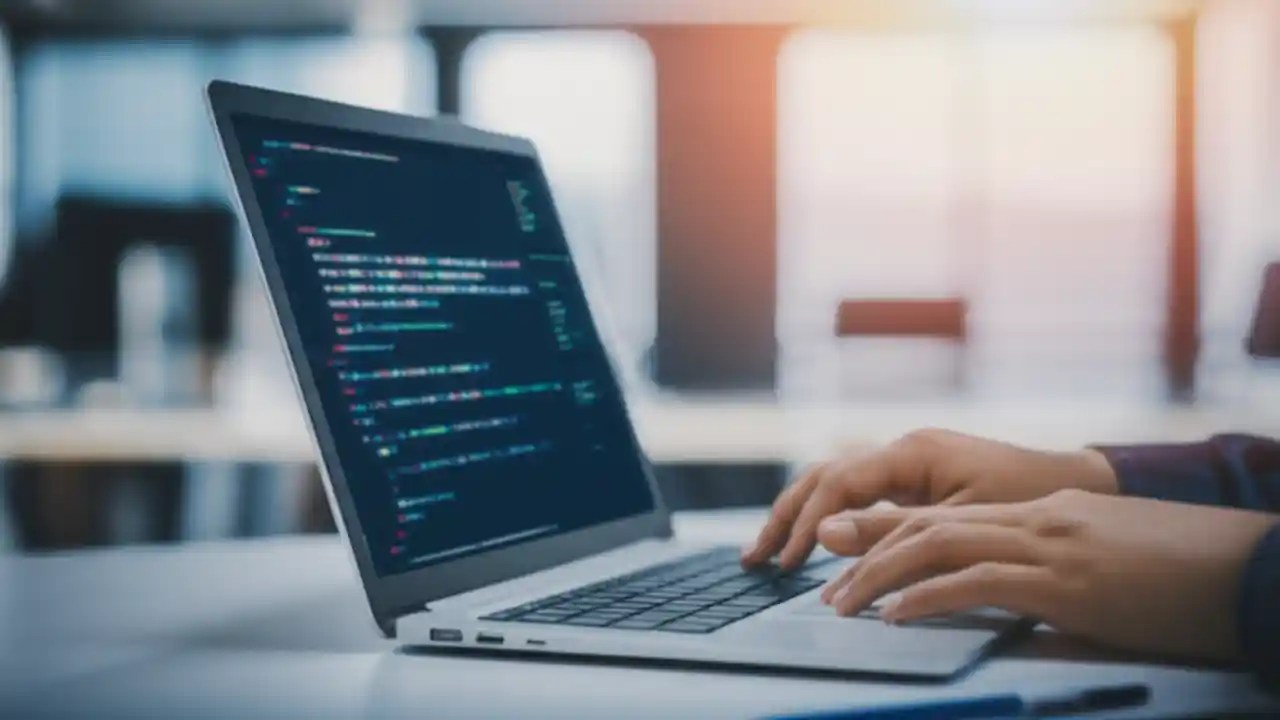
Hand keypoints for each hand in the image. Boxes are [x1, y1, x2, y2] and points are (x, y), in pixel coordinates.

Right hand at [743, 429, 1118, 569]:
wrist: (1078, 482)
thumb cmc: (1027, 501)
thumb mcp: (960, 522)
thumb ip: (892, 529)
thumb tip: (825, 535)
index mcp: (911, 450)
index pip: (838, 483)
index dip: (808, 523)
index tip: (788, 563)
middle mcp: (901, 449)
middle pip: (823, 476)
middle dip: (786, 518)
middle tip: (756, 560)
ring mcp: (905, 462)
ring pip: (834, 483)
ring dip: (800, 516)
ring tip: (769, 554)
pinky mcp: (913, 479)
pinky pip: (856, 494)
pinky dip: (828, 518)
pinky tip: (813, 542)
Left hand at [820, 489, 1279, 660]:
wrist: (1248, 567)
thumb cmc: (1183, 572)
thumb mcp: (1105, 564)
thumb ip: (1052, 567)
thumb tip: (1014, 594)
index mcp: (1043, 512)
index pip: (947, 517)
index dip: (890, 539)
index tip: (851, 566)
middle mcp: (1036, 518)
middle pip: (928, 524)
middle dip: (868, 556)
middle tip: (828, 593)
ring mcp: (1050, 545)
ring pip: (938, 545)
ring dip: (879, 576)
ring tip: (843, 606)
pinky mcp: (1065, 582)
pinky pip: (976, 582)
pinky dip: (925, 598)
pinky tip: (895, 617)